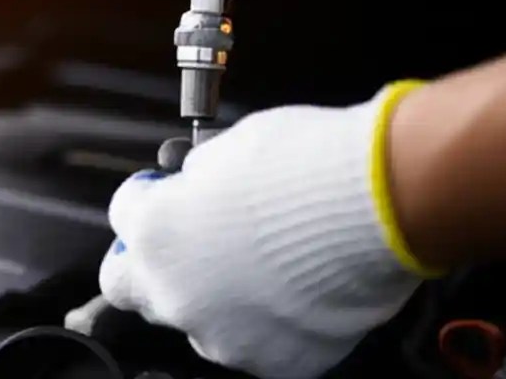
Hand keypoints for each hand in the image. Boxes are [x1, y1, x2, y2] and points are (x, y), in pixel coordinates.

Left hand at [99, 84, 433, 378]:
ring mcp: (223, 335)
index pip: (122, 216)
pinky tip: (292, 289)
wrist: (382, 202)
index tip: (165, 192)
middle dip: (160, 260)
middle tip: (193, 236)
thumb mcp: (226, 147)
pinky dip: (266, 322)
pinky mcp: (274, 361)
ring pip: (197, 320)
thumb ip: (195, 178)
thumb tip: (195, 184)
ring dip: (214, 295)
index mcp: (153, 232)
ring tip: (259, 264)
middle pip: (138, 284)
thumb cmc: (308, 164)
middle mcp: (176, 293)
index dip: (147, 197)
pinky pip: (255, 344)